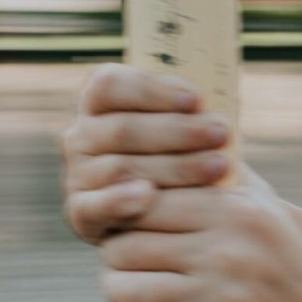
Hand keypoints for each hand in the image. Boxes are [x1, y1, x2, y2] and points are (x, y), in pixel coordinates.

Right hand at [60, 63, 232, 243]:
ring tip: (219, 167)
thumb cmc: (197, 157)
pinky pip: (93, 208)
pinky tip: (147, 195)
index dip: (151, 90)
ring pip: (120, 167)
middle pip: (123, 128)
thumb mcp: (194, 128)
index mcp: (100, 105)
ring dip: (174, 167)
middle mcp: (83, 138)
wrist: (199, 213)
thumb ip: (191, 113)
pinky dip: (118, 201)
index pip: (109, 85)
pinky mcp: (84, 216)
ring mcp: (80, 177)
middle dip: (177, 130)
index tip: (196, 100)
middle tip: (222, 133)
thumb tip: (203, 105)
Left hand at [97, 165, 301, 301]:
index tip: (122, 222)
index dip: (123, 213)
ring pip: (132, 290)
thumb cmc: (287, 258)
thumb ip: (222, 174)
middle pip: (128, 247)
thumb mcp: (264, 207)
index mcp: (233, 214)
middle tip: (118, 258)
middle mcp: (227, 254)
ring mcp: (222, 300)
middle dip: (115, 254)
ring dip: (116, 290)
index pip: (144, 203)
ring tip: (120, 287)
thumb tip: (180, 132)